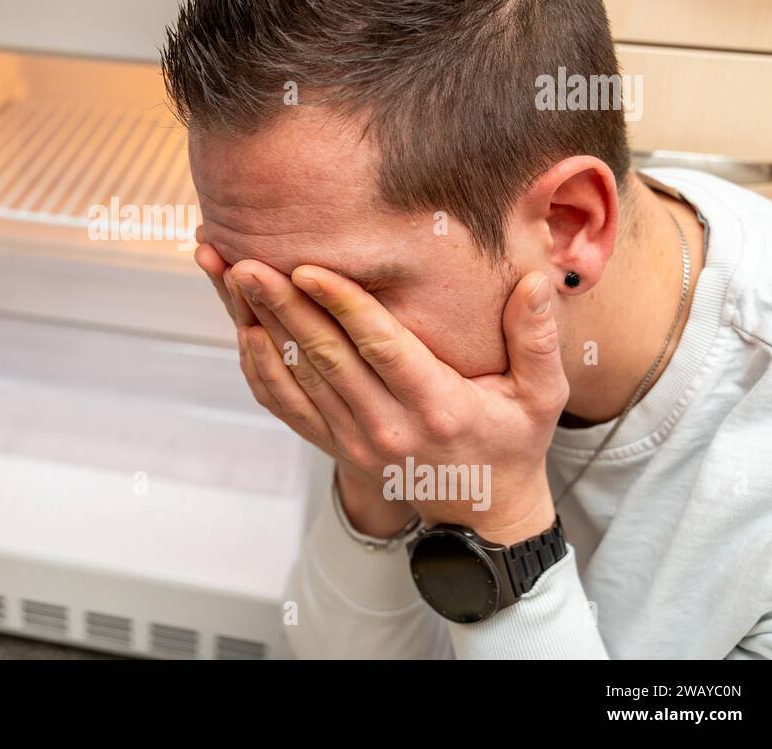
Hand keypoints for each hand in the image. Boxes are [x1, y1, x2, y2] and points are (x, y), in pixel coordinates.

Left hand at [229, 259, 567, 545]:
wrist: (483, 510)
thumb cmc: (514, 440)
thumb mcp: (542, 395)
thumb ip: (536, 338)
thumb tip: (537, 279)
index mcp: (438, 407)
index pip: (381, 348)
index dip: (341, 306)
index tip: (306, 268)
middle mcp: (388, 427)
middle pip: (325, 357)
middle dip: (281, 305)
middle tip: (245, 261)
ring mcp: (354, 442)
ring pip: (296, 376)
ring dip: (258, 325)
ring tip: (229, 278)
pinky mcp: (334, 447)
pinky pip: (286, 406)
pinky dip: (259, 368)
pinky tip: (241, 329)